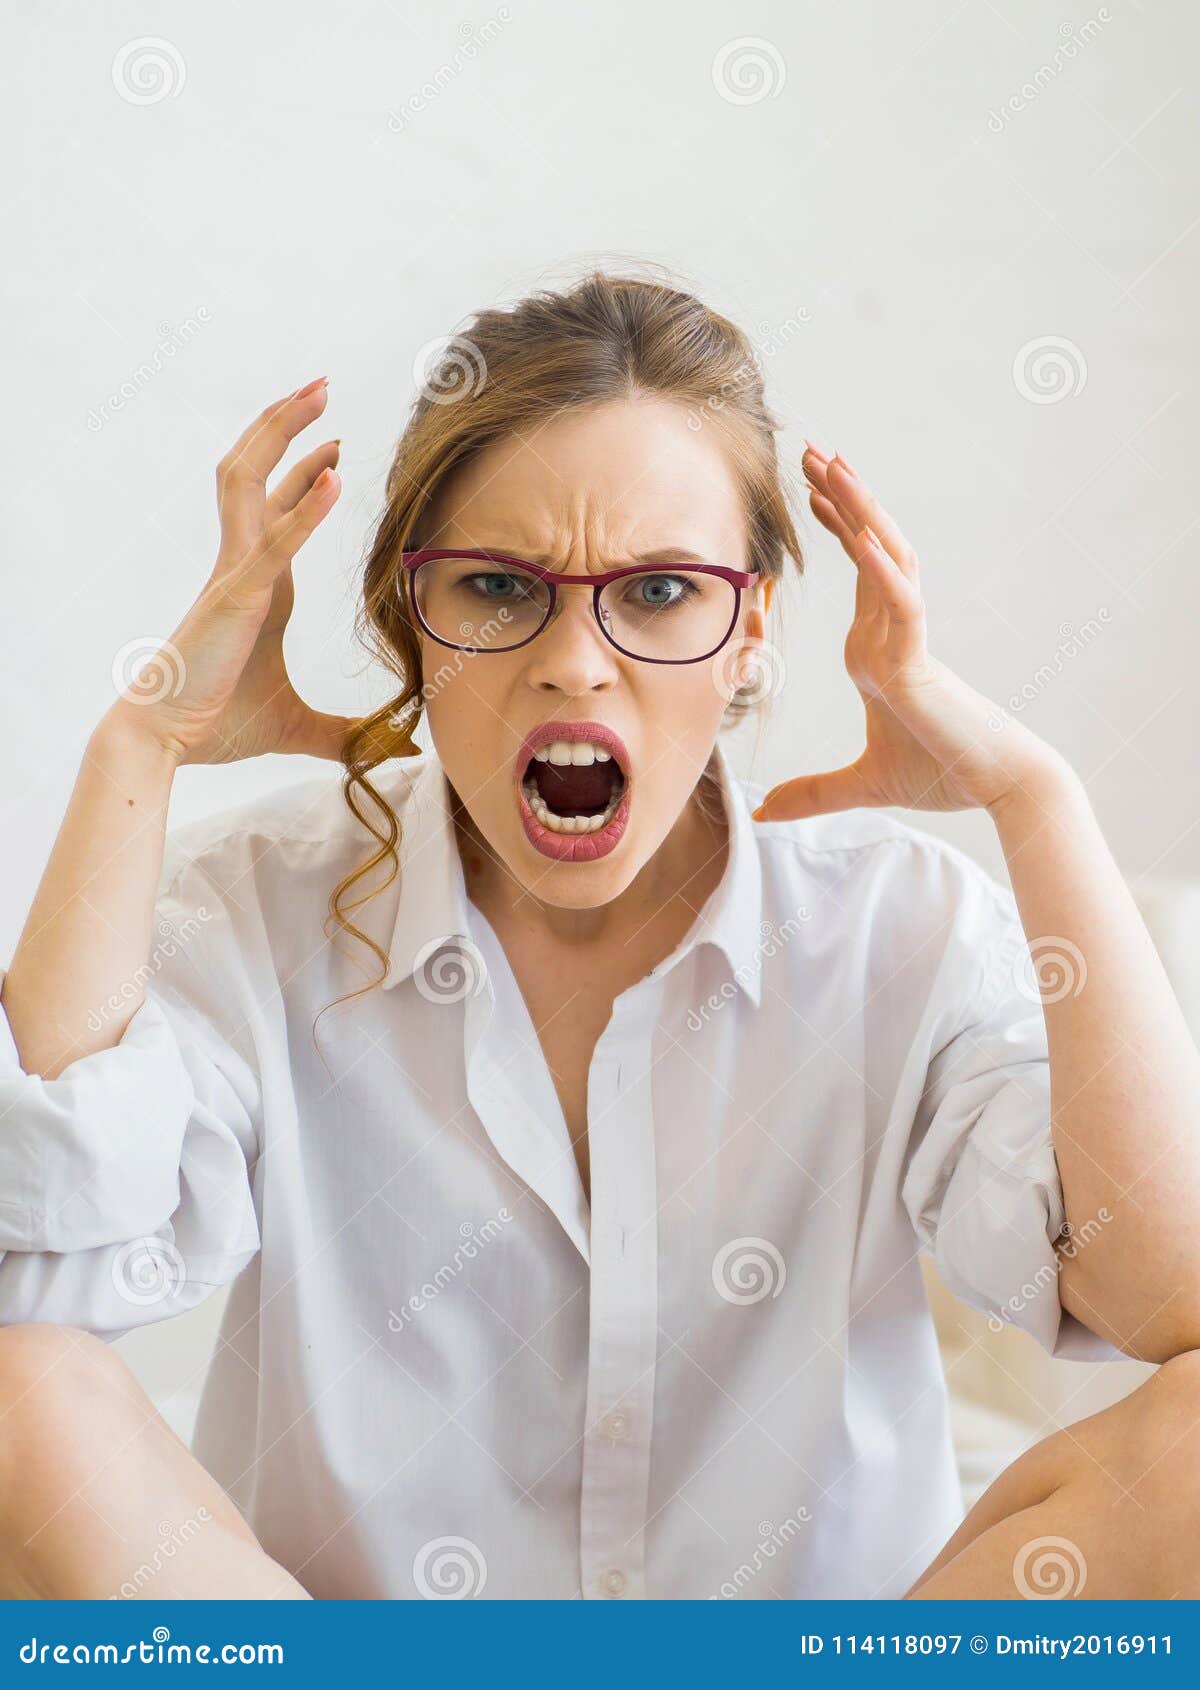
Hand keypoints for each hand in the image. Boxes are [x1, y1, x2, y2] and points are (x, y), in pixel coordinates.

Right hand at [105, 378, 359, 765]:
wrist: (166, 740)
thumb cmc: (218, 725)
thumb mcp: (300, 728)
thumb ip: (348, 733)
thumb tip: (398, 748)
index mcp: (256, 584)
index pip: (276, 507)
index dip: (303, 471)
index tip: (335, 446)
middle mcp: (242, 566)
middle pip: (255, 472)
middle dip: (285, 424)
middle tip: (322, 386)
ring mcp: (236, 575)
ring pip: (250, 482)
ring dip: (282, 434)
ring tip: (317, 395)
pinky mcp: (238, 598)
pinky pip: (274, 543)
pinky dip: (304, 509)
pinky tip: (334, 476)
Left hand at [752, 444, 1065, 821]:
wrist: (994, 788)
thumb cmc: (940, 774)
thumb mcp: (861, 785)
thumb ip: (814, 793)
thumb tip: (767, 812)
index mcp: (879, 646)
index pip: (857, 570)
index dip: (837, 527)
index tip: (809, 490)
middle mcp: (893, 631)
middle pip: (868, 547)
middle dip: (840, 498)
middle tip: (809, 450)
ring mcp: (908, 640)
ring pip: (885, 559)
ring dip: (860, 511)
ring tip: (832, 464)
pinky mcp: (919, 662)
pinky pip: (901, 604)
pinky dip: (881, 569)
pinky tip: (860, 534)